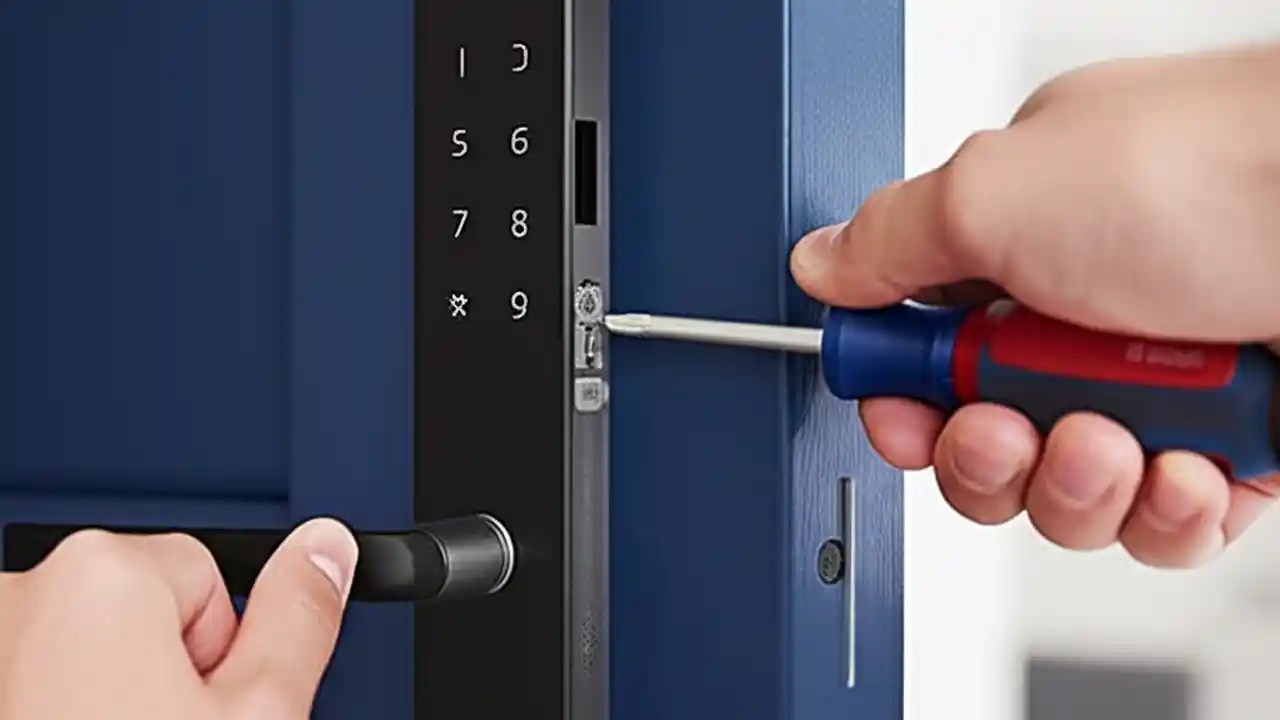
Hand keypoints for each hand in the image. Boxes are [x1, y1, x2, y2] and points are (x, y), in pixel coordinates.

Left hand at [0, 518, 357, 718]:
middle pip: (142, 604)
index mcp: (99, 579)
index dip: (222, 651)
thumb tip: (327, 545)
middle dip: (163, 667)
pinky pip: (40, 670)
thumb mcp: (259, 713)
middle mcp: (22, 596)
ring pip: (87, 646)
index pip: (206, 573)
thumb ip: (299, 617)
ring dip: (110, 692)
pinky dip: (62, 705)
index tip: (208, 708)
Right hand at [790, 42, 1279, 568]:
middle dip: (990, 456)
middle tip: (1014, 424)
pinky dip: (1170, 509)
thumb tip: (819, 264)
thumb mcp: (1002, 188)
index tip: (906, 414)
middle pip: (982, 440)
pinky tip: (1193, 466)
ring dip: (1081, 483)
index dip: (904, 399)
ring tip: (1119, 439)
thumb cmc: (1210, 173)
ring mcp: (1154, 387)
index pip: (922, 349)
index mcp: (1016, 245)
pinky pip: (1158, 521)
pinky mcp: (1224, 450)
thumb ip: (892, 239)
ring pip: (1064, 494)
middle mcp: (1079, 318)